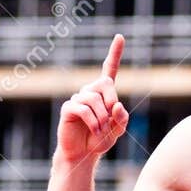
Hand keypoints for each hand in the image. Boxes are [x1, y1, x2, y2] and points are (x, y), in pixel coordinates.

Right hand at [56, 35, 128, 163]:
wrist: (82, 154)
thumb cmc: (99, 141)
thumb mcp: (117, 131)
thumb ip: (121, 119)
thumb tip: (118, 106)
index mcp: (103, 94)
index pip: (109, 70)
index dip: (114, 53)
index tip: (120, 36)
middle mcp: (89, 92)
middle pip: (104, 84)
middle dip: (111, 101)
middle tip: (111, 119)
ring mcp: (77, 99)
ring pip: (94, 99)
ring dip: (102, 118)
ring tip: (101, 131)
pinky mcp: (68, 108)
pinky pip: (83, 109)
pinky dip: (93, 122)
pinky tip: (94, 130)